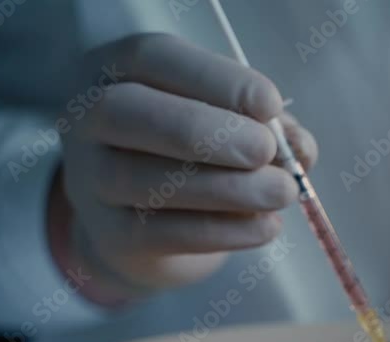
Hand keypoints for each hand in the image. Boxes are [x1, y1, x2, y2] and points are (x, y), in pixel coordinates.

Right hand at [52, 33, 317, 302]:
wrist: (144, 223)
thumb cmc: (191, 153)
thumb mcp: (228, 124)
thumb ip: (265, 127)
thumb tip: (300, 147)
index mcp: (115, 70)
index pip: (153, 58)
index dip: (215, 78)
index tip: (269, 104)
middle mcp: (89, 118)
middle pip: (131, 113)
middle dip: (209, 132)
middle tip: (266, 152)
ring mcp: (91, 180)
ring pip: (150, 181)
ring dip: (229, 188)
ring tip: (281, 193)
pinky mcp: (111, 235)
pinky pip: (166, 234)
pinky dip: (225, 231)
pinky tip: (266, 226)